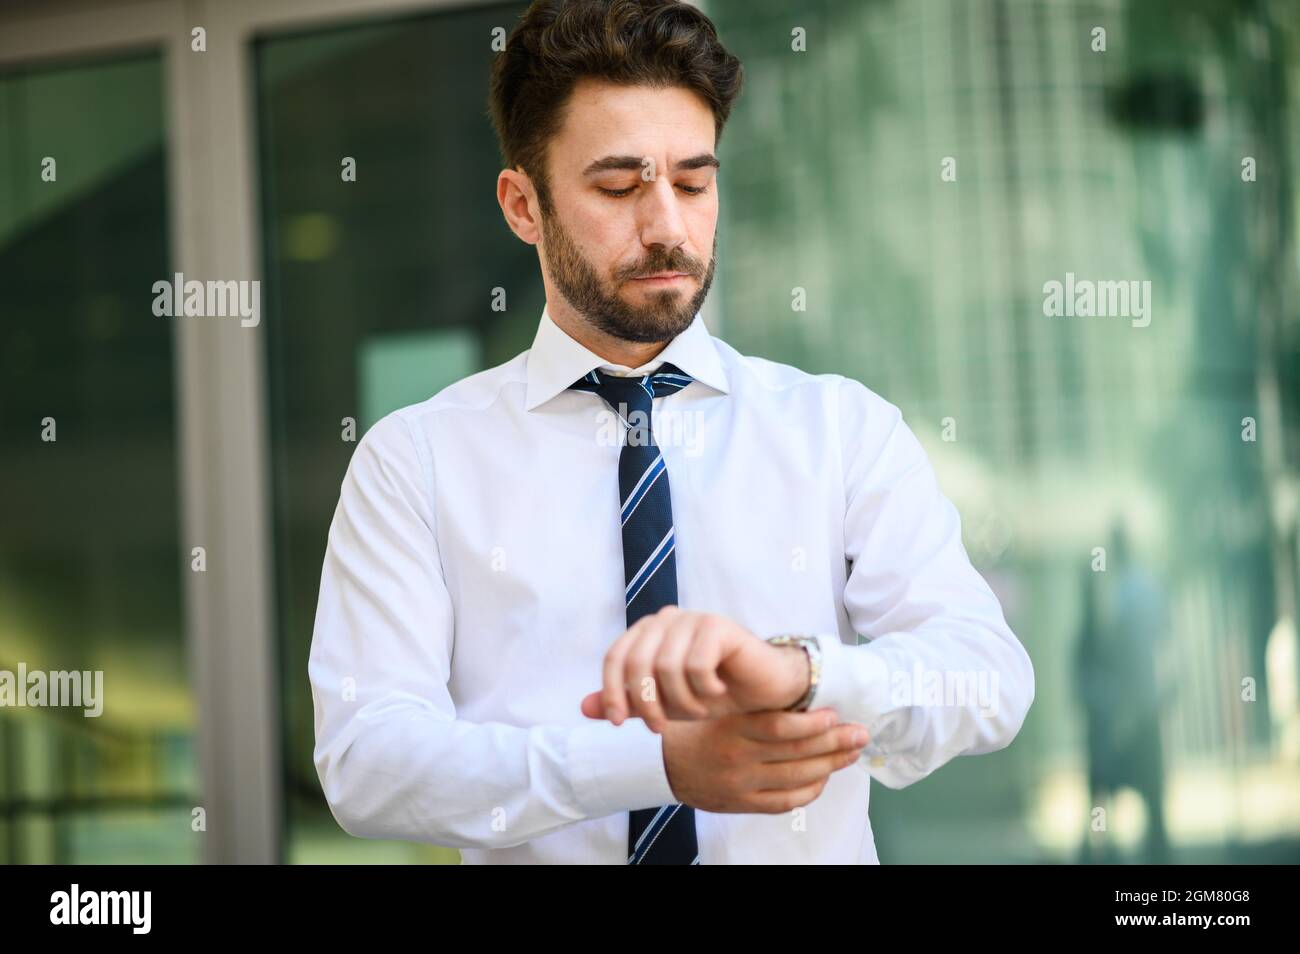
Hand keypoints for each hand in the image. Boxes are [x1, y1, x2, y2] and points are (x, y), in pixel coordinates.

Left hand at [579, 605, 812, 731]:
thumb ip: (628, 702)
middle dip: (645, 704)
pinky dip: (704, 689)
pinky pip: (696, 664)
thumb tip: (583, 707)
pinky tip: (718, 692)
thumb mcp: (663, 704)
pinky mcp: (717, 625)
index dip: (612, 692)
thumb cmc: (710, 693)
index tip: (617, 723)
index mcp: (647, 632)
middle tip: (658, 730)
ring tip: (697, 711)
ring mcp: (692, 618)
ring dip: (680, 701)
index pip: (614, 657)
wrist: (761, 689)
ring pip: (666, 667)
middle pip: (636, 663)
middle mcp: (666, 619)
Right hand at [660, 708, 870, 812]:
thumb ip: (754, 705)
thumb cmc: (699, 727)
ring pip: (796, 778)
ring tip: (851, 752)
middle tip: (860, 733)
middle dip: (834, 743)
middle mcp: (738, 757)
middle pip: (795, 753)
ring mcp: (742, 784)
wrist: (664, 764)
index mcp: (731, 727)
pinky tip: (824, 776)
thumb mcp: (720, 707)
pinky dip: (810, 790)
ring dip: (830, 765)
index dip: (810, 723)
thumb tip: (803, 695)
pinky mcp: (743, 804)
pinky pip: (785, 801)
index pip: (778, 727)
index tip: (834, 713)